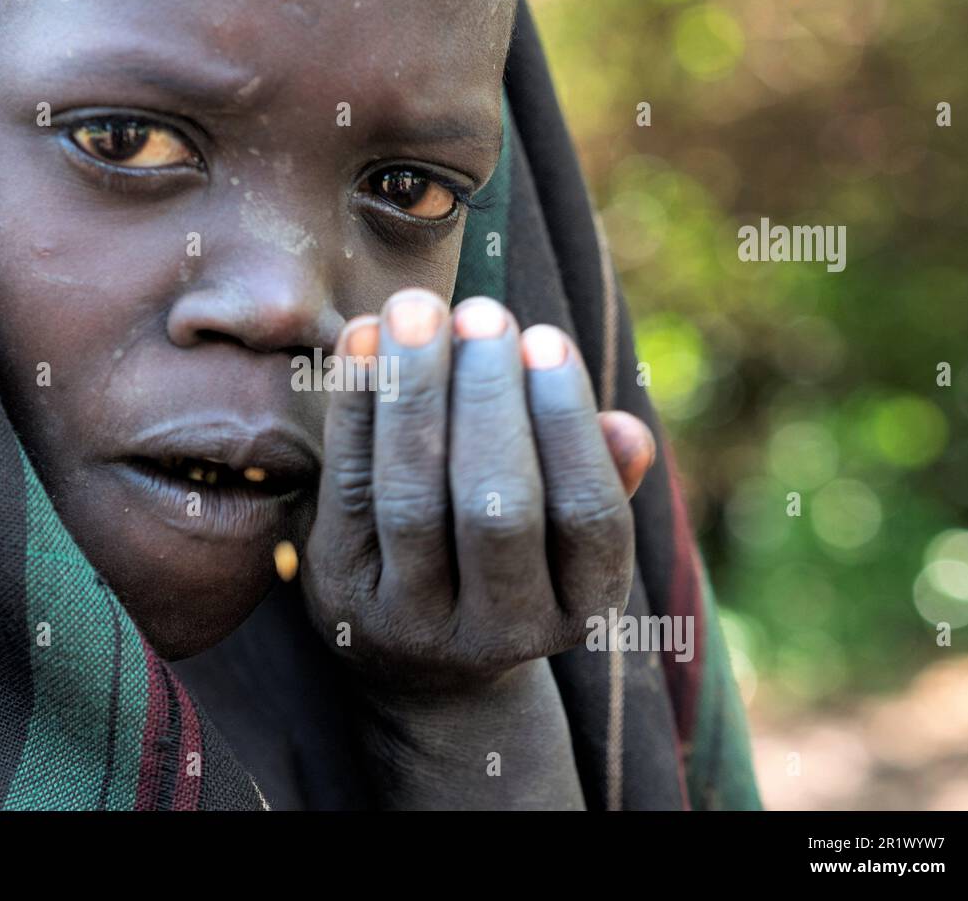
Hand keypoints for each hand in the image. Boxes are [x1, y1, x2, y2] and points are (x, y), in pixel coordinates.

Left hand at [301, 289, 653, 807]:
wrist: (417, 658)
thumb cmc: (513, 561)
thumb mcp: (569, 540)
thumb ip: (602, 480)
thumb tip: (627, 430)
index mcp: (577, 612)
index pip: (588, 518)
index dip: (568, 426)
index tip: (545, 339)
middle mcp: (498, 632)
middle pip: (497, 508)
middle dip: (489, 401)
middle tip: (481, 311)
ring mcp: (410, 619)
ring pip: (414, 500)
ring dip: (416, 394)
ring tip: (418, 309)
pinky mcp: (341, 590)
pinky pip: (346, 488)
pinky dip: (354, 407)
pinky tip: (363, 337)